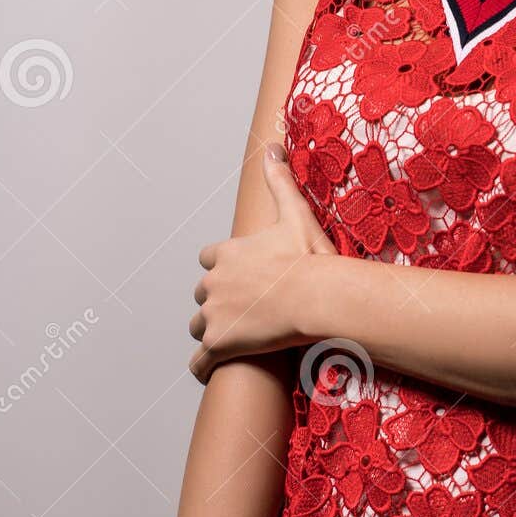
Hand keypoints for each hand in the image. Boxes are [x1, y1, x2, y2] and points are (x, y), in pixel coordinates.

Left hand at [188, 142, 336, 383]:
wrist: (316, 298)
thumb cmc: (311, 260)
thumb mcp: (294, 215)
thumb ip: (279, 182)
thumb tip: (271, 147)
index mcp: (228, 253)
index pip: (209, 259)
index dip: (222, 267)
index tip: (238, 276)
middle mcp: (214, 282)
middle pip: (202, 293)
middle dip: (216, 301)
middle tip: (241, 311)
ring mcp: (214, 315)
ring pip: (198, 325)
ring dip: (211, 330)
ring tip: (231, 340)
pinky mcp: (220, 344)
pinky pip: (199, 360)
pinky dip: (202, 366)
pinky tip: (210, 369)